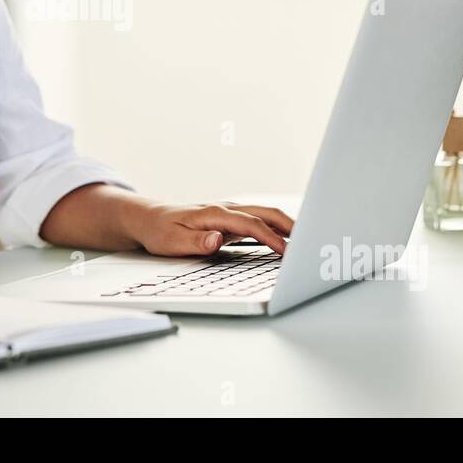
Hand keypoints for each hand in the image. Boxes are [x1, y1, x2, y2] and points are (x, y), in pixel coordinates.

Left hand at [128, 202, 293, 256]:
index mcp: (215, 213)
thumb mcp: (171, 241)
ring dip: (287, 226)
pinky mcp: (230, 220)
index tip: (288, 253)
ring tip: (308, 243)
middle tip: (312, 243)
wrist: (149, 218)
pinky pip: (259, 221)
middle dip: (291, 226)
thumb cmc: (160, 231)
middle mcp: (226, 209)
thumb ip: (196, 241)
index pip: (251, 224)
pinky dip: (276, 228)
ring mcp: (230, 213)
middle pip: (266, 213)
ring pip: (265, 215)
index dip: (271, 238)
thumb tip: (217, 239)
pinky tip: (287, 241)